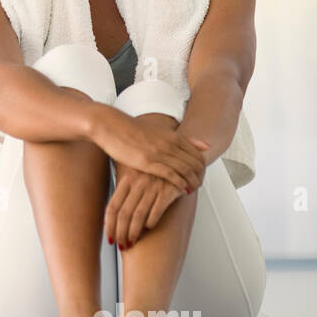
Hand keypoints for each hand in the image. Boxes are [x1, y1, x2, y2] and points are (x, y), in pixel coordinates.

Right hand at [89, 106, 209, 192]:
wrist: (110, 126)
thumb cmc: (133, 130)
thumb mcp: (161, 132)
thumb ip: (183, 139)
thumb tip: (206, 146)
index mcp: (173, 136)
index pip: (198, 154)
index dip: (202, 168)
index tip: (200, 176)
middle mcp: (170, 143)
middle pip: (195, 163)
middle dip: (199, 177)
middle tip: (198, 186)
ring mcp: (159, 152)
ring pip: (185, 170)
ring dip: (192, 182)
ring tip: (191, 190)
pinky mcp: (147, 161)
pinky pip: (171, 174)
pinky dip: (179, 184)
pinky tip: (181, 190)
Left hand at [105, 162, 185, 247]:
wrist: (180, 161)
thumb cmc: (154, 174)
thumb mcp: (136, 177)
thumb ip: (124, 195)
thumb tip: (109, 221)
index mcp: (126, 179)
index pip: (112, 207)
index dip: (109, 225)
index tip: (109, 238)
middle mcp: (138, 182)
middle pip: (124, 213)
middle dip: (120, 233)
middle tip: (121, 245)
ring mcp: (153, 185)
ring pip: (138, 215)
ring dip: (133, 233)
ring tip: (132, 243)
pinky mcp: (168, 190)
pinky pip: (157, 211)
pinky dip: (151, 223)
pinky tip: (149, 229)